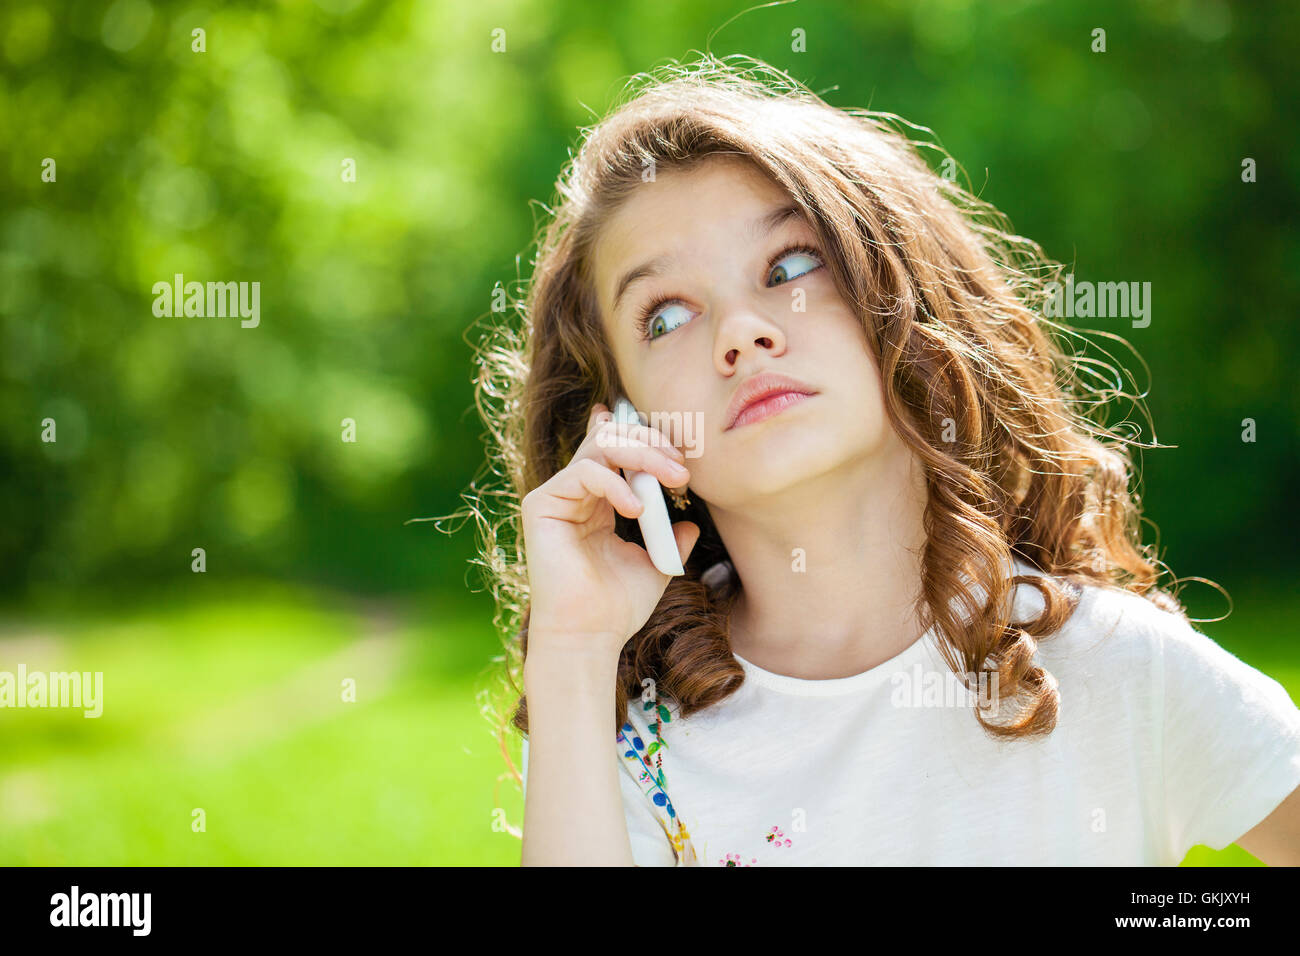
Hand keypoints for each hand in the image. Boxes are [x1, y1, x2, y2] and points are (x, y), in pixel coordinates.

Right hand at [522, 403, 699, 659]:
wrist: (589, 635)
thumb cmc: (618, 606)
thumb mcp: (656, 565)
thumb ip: (670, 540)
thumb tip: (691, 523)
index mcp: (598, 503)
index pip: (617, 451)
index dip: (646, 440)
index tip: (683, 456)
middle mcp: (575, 494)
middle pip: (610, 440)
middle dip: (651, 443)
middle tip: (683, 467)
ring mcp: (556, 497)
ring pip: (600, 448)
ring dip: (643, 456)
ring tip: (674, 478)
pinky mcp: (541, 504)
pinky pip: (583, 473)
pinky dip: (615, 483)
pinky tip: (637, 509)